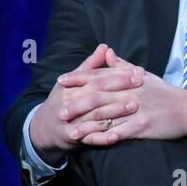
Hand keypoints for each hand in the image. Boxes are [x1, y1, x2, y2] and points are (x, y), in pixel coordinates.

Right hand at [29, 44, 139, 160]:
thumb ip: (91, 66)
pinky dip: (102, 138)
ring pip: (94, 116)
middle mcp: (70, 103)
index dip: (118, 75)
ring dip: (115, 112)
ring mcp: (71, 121)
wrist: (46, 127)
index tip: (138, 72)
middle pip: (96, 95)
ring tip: (134, 107)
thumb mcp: (73, 81)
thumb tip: (105, 47)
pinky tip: (117, 136)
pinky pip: (89, 138)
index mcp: (72, 88)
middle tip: (141, 85)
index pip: (97, 79)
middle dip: (119, 90)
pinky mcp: (72, 137)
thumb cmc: (64, 100)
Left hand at [59, 50, 186, 145]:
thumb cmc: (164, 92)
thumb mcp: (144, 75)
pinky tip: (94, 141)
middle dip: (77, 105)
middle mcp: (130, 93)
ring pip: (106, 117)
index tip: (61, 81)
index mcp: (129, 79)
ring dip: (87, 125)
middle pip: (98, 98)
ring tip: (71, 132)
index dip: (79, 78)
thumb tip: (105, 51)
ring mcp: (136, 110)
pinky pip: (121, 132)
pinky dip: (106, 137)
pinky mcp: (143, 126)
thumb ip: (122, 65)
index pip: (99, 76)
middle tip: (60, 112)